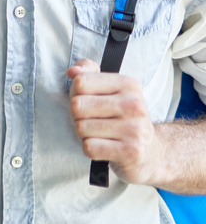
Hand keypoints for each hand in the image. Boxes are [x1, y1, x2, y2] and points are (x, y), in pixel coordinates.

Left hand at [68, 59, 163, 184]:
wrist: (151, 151)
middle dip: (77, 116)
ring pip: (81, 128)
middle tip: (92, 121)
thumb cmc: (121, 117)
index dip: (75, 94)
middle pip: (77, 106)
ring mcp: (135, 129)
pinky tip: (105, 146)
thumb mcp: (108, 89)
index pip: (80, 82)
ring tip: (100, 134)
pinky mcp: (132, 152)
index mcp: (128, 84)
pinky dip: (91, 149)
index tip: (89, 102)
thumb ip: (88, 73)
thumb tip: (72, 71)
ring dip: (83, 134)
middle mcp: (134, 104)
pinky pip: (89, 147)